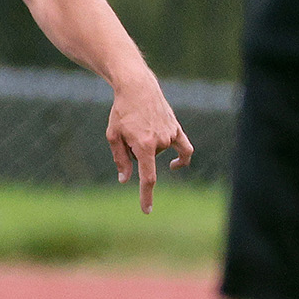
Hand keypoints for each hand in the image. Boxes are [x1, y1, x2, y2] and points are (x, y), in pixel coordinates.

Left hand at [106, 80, 194, 213]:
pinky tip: (176, 165)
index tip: (148, 210)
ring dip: (147, 145)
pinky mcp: (177, 129)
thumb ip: (121, 160)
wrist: (138, 88)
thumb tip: (125, 180)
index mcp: (143, 145)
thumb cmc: (121, 112)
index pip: (148, 177)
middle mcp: (161, 141)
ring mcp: (171, 135)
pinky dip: (182, 158)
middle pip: (146, 160)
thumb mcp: (113, 136)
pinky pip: (185, 148)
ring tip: (138, 125)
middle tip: (128, 132)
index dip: (147, 196)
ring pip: (158, 152)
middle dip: (135, 152)